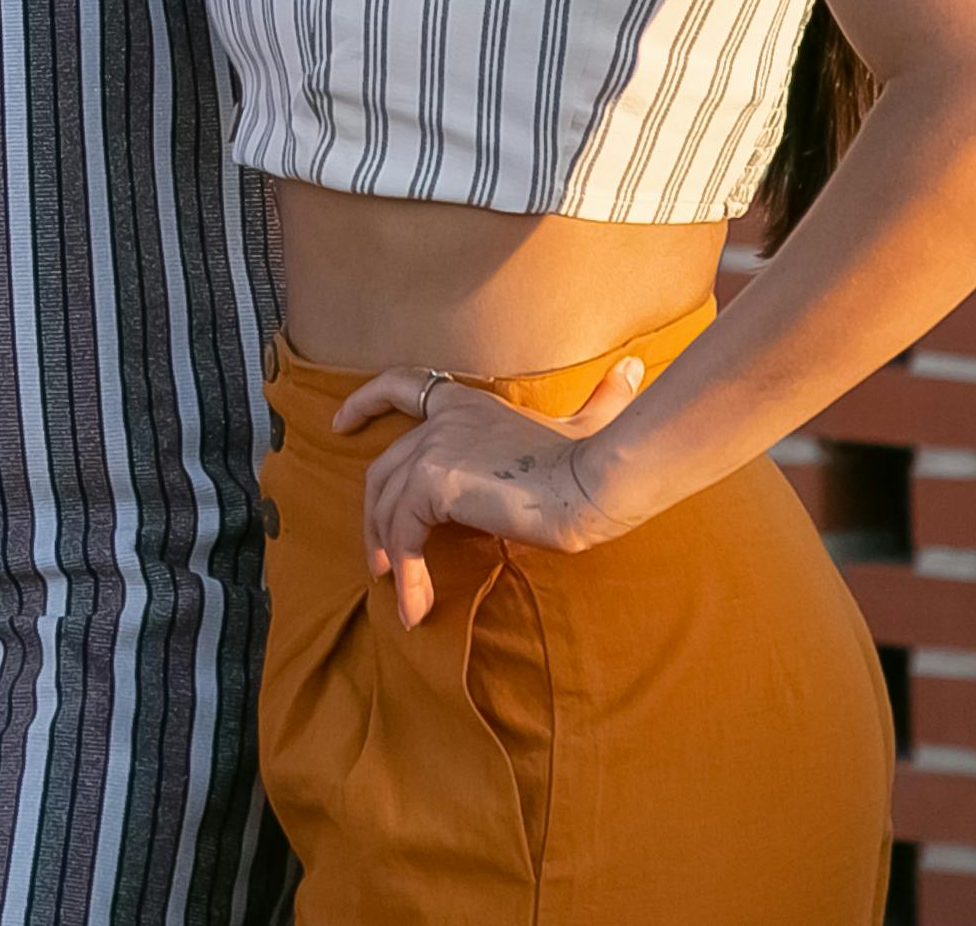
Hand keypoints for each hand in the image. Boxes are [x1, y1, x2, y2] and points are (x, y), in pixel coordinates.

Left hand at [332, 354, 654, 629]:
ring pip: (387, 505)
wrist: (596, 483)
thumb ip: (604, 399)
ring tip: (401, 594)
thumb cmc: (596, 459)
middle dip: (375, 515)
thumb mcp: (592, 426)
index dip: (365, 401)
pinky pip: (402, 534)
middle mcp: (442, 421)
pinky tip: (417, 606)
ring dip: (389, 553)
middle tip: (378, 558)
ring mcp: (432, 448)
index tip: (340, 423)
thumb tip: (635, 368)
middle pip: (384, 468)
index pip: (402, 386)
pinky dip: (406, 573)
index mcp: (467, 406)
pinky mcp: (431, 482)